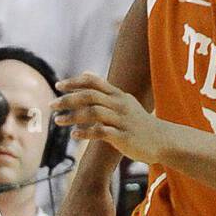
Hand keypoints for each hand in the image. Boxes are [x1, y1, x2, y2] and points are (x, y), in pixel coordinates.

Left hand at [52, 74, 168, 165]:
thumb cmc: (139, 123)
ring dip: (72, 116)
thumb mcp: (125, 102)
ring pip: (93, 113)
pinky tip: (74, 135)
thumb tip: (87, 75)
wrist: (163, 140)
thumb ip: (106, 91)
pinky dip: (85, 132)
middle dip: (68, 99)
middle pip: (90, 96)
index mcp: (118, 95)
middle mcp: (119, 105)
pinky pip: (101, 132)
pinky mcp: (123, 137)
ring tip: (57, 121)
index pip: (94, 82)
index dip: (75, 82)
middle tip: (51, 105)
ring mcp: (122, 121)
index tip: (58, 86)